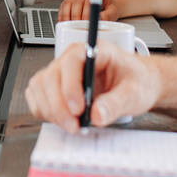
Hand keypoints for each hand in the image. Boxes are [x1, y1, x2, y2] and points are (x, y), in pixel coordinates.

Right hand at [24, 43, 160, 132]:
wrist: (138, 83)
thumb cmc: (136, 80)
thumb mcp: (134, 92)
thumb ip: (116, 103)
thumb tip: (97, 115)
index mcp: (92, 51)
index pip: (71, 62)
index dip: (70, 87)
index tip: (78, 110)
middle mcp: (72, 59)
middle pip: (50, 77)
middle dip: (59, 106)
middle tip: (75, 125)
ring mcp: (61, 72)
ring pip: (40, 88)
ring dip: (51, 111)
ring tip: (72, 125)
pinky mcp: (55, 87)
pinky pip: (37, 97)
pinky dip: (45, 111)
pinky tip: (62, 120)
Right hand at [57, 0, 121, 21]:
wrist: (106, 5)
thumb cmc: (108, 7)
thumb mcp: (112, 12)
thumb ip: (106, 16)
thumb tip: (97, 20)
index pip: (88, 0)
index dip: (86, 13)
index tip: (86, 23)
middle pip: (75, 2)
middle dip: (75, 16)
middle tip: (77, 27)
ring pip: (67, 4)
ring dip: (67, 17)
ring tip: (70, 27)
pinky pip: (62, 7)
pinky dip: (62, 16)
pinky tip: (64, 23)